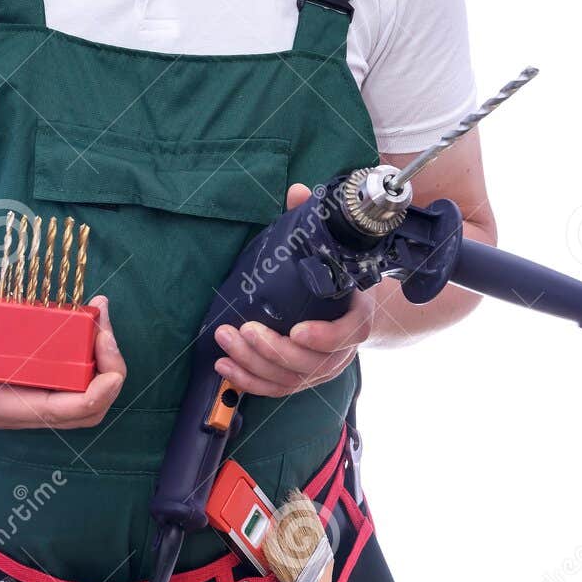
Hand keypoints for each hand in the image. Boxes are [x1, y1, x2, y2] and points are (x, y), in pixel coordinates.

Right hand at [0, 293, 126, 428]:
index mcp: (8, 408)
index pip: (69, 410)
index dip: (100, 386)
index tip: (104, 342)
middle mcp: (27, 409)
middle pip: (91, 408)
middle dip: (110, 367)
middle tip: (103, 321)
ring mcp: (32, 399)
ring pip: (86, 396)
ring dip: (102, 359)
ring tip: (98, 314)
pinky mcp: (31, 386)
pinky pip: (72, 380)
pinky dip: (86, 354)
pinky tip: (81, 320)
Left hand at [211, 182, 375, 398]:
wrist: (349, 309)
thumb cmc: (336, 276)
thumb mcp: (331, 249)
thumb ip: (312, 222)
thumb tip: (295, 192)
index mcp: (356, 318)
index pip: (347, 335)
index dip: (324, 337)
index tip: (297, 331)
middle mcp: (342, 350)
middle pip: (310, 362)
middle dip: (272, 349)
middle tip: (242, 329)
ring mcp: (321, 369)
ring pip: (290, 378)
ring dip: (254, 363)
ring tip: (225, 342)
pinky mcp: (301, 379)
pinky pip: (277, 389)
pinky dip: (250, 382)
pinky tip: (226, 368)